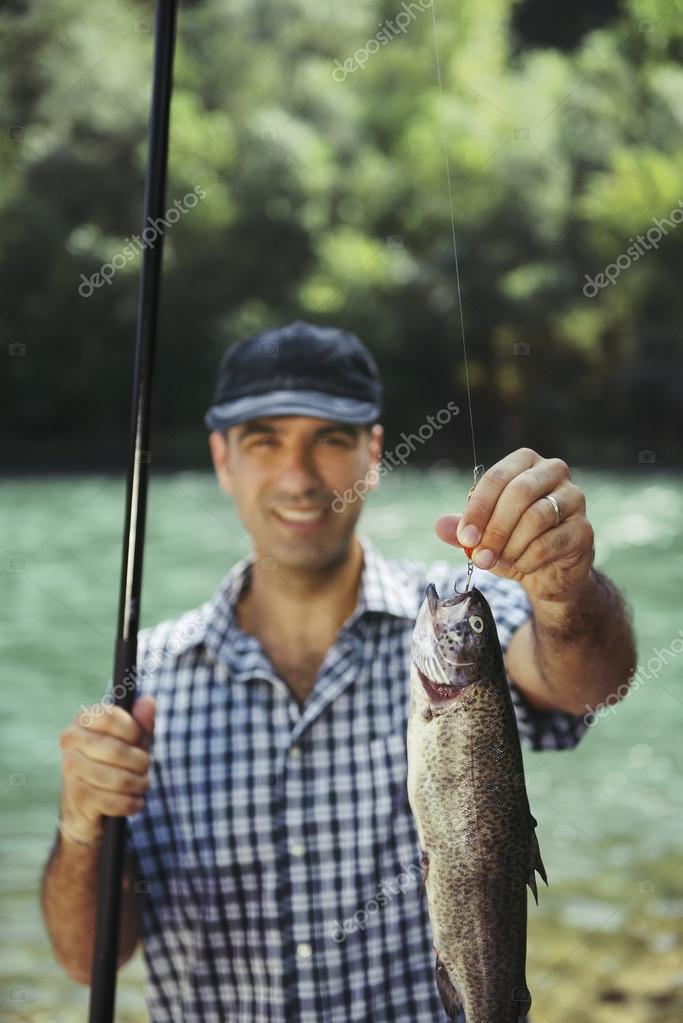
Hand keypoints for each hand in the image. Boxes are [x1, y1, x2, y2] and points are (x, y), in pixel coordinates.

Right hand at [58, 696, 155, 846]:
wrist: (86, 805)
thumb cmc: (114, 762)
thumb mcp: (131, 740)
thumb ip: (141, 721)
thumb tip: (148, 702)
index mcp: (83, 719)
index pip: (110, 717)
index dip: (133, 730)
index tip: (140, 740)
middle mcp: (71, 740)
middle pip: (117, 750)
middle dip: (140, 762)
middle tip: (145, 767)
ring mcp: (70, 769)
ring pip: (119, 779)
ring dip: (138, 784)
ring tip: (141, 784)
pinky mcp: (76, 797)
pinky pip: (115, 801)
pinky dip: (131, 803)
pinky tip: (134, 801)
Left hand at [435, 448, 594, 603]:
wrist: (549, 573)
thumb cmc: (515, 543)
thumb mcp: (484, 535)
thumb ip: (463, 528)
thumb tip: (440, 526)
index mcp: (525, 462)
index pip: (497, 477)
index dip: (478, 509)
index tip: (464, 538)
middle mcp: (554, 472)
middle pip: (519, 492)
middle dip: (494, 528)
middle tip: (479, 556)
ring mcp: (574, 498)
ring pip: (536, 517)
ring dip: (510, 546)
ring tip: (498, 562)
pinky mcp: (584, 529)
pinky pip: (549, 542)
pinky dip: (527, 559)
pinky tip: (520, 567)